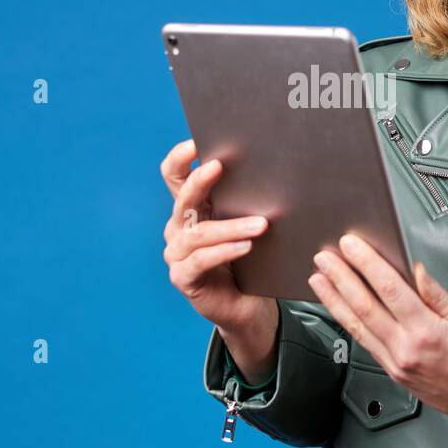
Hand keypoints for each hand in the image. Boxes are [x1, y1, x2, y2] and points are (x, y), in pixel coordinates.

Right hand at [159, 138, 275, 335]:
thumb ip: (248, 199)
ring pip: (198, 233)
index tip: (197, 142)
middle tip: (220, 166)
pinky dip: (224, 251)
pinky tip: (246, 246)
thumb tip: (273, 164)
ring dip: (230, 226)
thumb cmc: (250, 259)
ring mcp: (177, 253)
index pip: (174, 175)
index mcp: (192, 207)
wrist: (248, 304)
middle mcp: (178, 227)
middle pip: (182, 198)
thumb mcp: (246, 223)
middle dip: (200, 180)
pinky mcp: (183, 277)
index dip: (180, 158)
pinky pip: (201, 261)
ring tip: (260, 224)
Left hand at [307, 233, 447, 443]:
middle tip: (324, 257)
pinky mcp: (393, 373)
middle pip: (364, 307)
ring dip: (334, 301)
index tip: (351, 245)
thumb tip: (414, 269)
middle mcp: (406, 350)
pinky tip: (338, 308)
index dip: (367, 264)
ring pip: (357, 327)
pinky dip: (348, 322)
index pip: (389, 289)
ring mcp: (396, 365)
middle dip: (341, 278)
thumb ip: (436, 294)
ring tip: (318, 280)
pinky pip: (365, 343)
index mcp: (427, 333)